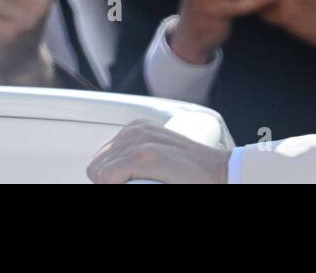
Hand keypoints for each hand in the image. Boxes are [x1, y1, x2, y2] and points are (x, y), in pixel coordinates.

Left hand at [88, 118, 229, 182]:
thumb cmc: (191, 173)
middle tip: (137, 184)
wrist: (219, 173)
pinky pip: (106, 178)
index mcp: (136, 128)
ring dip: (116, 185)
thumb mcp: (159, 156)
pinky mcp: (143, 155)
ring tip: (143, 183)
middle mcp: (135, 130)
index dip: (111, 179)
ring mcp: (139, 140)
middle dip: (110, 182)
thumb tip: (110, 177)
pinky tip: (141, 185)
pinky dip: (116, 186)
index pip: (100, 160)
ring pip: (98, 173)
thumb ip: (136, 158)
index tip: (132, 183)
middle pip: (96, 167)